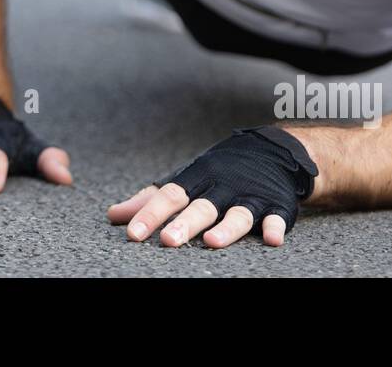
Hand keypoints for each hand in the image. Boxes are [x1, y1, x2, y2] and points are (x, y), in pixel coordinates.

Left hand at [107, 126, 316, 247]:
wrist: (272, 149)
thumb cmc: (220, 171)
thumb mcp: (187, 178)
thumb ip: (151, 199)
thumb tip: (113, 215)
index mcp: (197, 178)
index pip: (170, 196)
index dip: (150, 214)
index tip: (132, 233)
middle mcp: (222, 186)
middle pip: (202, 207)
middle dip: (184, 224)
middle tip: (167, 241)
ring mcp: (251, 195)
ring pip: (238, 213)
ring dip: (227, 228)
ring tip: (212, 242)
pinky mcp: (277, 205)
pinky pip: (277, 217)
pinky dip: (276, 227)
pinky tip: (273, 238)